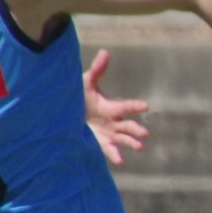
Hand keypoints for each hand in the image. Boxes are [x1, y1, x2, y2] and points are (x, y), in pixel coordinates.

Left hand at [80, 49, 149, 165]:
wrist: (66, 114)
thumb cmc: (79, 98)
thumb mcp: (86, 83)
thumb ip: (97, 70)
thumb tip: (105, 51)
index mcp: (111, 108)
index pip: (125, 107)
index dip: (135, 107)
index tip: (146, 106)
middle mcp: (113, 122)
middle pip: (128, 126)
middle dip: (136, 129)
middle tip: (144, 133)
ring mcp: (107, 134)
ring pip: (123, 139)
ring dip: (131, 143)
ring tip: (139, 146)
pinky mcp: (100, 143)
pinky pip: (109, 150)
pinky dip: (116, 155)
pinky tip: (121, 161)